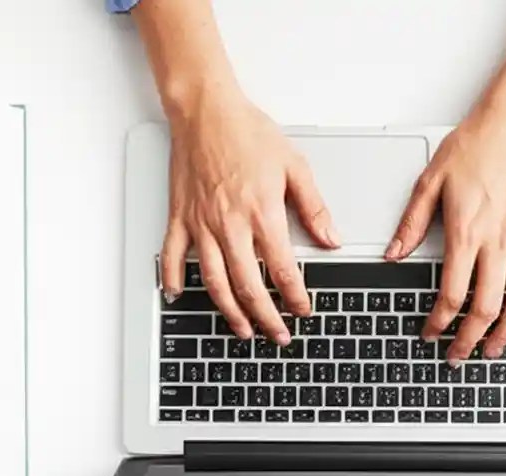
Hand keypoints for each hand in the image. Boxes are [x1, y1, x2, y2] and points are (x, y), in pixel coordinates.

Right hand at [159, 94, 338, 343]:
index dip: (294, 297)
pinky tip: (178, 294)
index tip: (302, 310)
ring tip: (241, 329)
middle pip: (249, 286)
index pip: (282, 269)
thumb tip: (331, 239)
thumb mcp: (294, 166)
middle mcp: (230, 224)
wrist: (206, 110)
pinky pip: (174, 256)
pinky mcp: (180, 217)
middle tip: (277, 335)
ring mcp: (202, 223)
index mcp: (261, 213)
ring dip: (229, 311)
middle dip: (265, 318)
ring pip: (214, 281)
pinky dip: (173, 279)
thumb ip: (314, 207)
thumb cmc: (247, 132)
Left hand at [386, 111, 505, 364]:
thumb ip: (411, 224)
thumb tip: (393, 254)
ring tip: (493, 347)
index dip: (439, 322)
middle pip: (486, 307)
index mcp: (466, 232)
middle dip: (470, 339)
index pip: (452, 294)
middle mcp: (499, 241)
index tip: (430, 333)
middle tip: (459, 354)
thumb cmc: (476, 145)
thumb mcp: (430, 182)